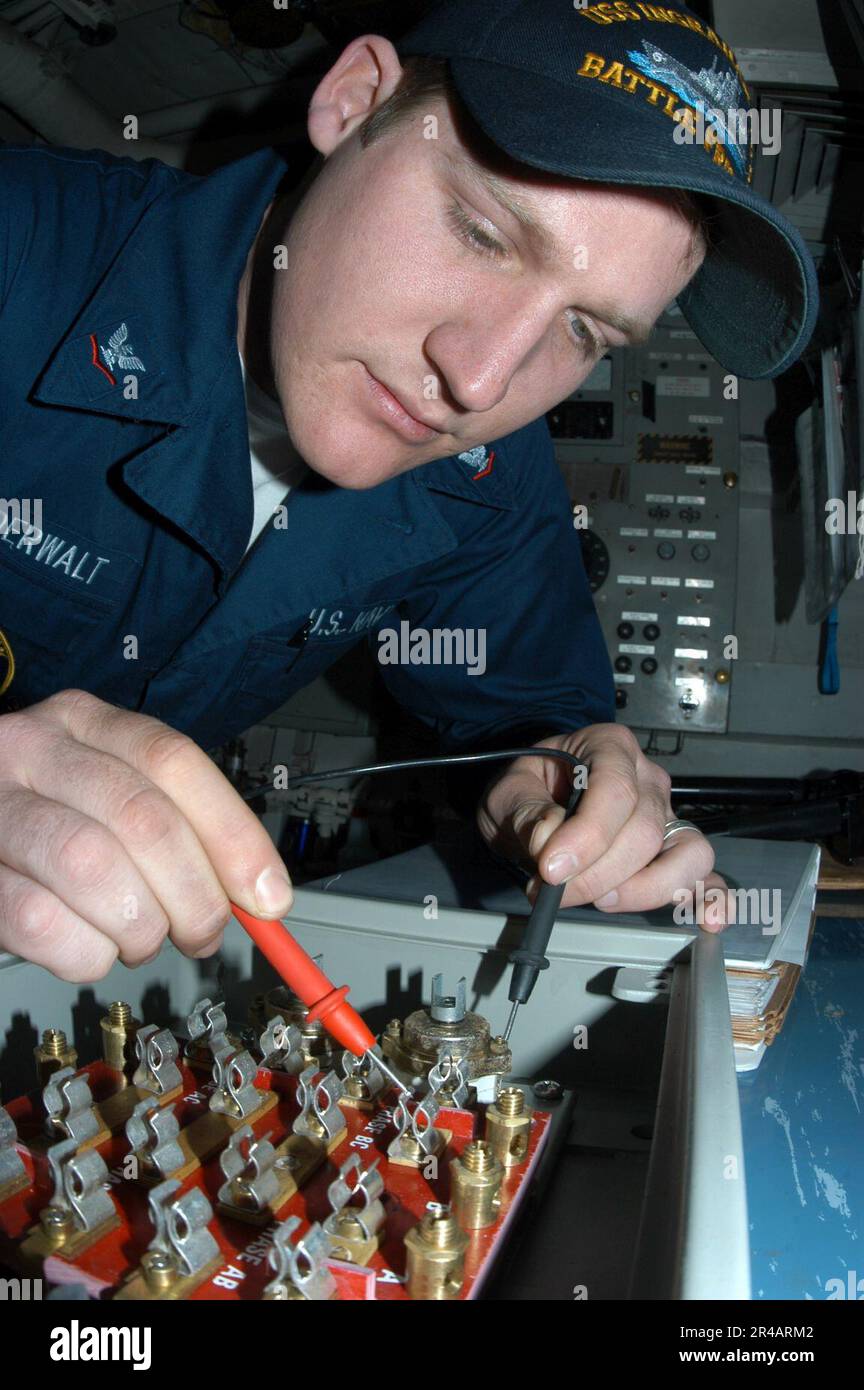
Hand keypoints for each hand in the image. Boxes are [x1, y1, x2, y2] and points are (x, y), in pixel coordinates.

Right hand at [0, 690, 293, 980]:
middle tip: (203, 932)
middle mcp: (32, 750)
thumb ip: (181, 825)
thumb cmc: (45, 812)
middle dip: (194, 895)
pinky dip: (85, 953)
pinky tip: (90, 948)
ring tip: (140, 940)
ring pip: (92, 867)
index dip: (233, 834)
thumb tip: (261, 893)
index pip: (174, 761)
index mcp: (82, 720)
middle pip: (143, 818)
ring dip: (138, 927)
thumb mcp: (108, 791)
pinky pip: (40, 923)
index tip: (268, 894)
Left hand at [477, 725, 727, 929]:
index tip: (552, 868)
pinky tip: (709, 920)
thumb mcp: (509, 791)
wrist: (535, 799)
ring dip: (646, 888)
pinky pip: (705, 873)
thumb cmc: (529, 787)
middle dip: (599, 873)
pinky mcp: (675, 851)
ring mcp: (668, 814)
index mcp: (609, 747)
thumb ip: (526, 812)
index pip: (615, 791)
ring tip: (603, 900)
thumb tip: (549, 840)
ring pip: (687, 853)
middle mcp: (647, 778)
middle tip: (554, 891)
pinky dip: (711, 897)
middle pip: (645, 830)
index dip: (587, 836)